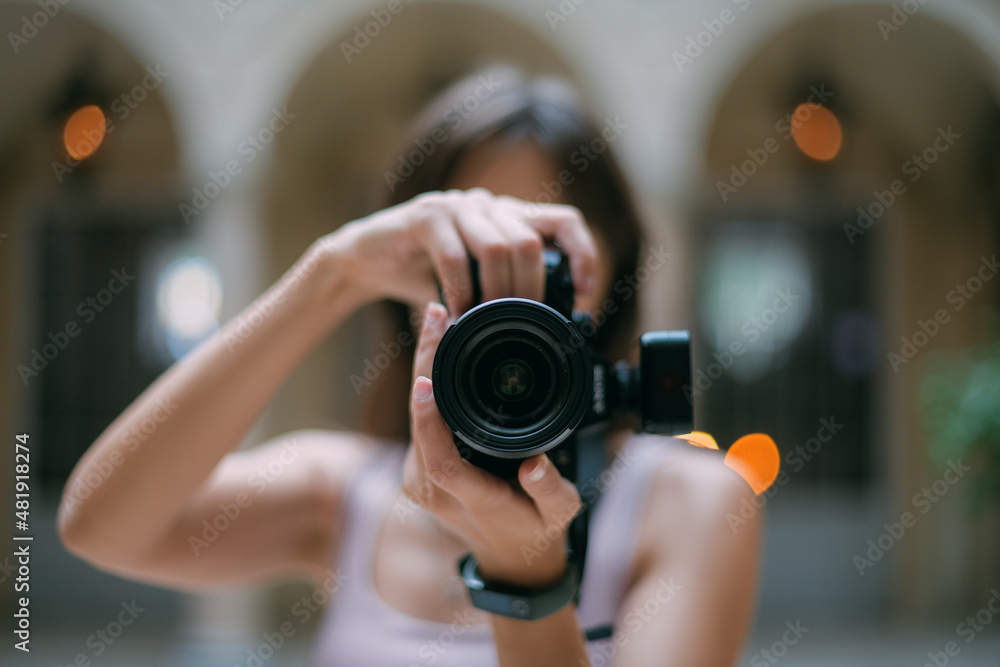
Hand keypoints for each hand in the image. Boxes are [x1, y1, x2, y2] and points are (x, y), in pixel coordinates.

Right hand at [326, 188, 597, 315]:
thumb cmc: (425, 274)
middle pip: (531, 242)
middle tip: (520, 323)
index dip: (582, 254)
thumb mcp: (475, 283)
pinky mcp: (424, 216)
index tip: (585, 293)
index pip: (564, 221)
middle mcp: (487, 205)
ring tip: (488, 322)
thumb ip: (505, 289)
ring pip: (498, 247)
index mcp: (508, 217)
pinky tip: (456, 314)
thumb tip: (547, 326)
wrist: (366, 260)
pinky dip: (459, 292)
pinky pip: (455, 256)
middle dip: (530, 290)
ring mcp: (456, 206)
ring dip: (497, 293)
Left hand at [402, 301, 583, 587]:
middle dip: (424, 367)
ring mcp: (420, 481)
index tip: (426, 380)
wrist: (510, 559)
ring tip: (437, 321)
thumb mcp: (560, 515)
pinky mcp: (417, 469)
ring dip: (423, 368)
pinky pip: (418, 420)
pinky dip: (426, 384)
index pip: (441, 458)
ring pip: (414, 417)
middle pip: (419, 426)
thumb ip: (552, 492)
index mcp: (471, 500)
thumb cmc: (536, 530)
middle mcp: (435, 491)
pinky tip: (437, 349)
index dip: (429, 421)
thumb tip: (537, 465)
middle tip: (436, 317)